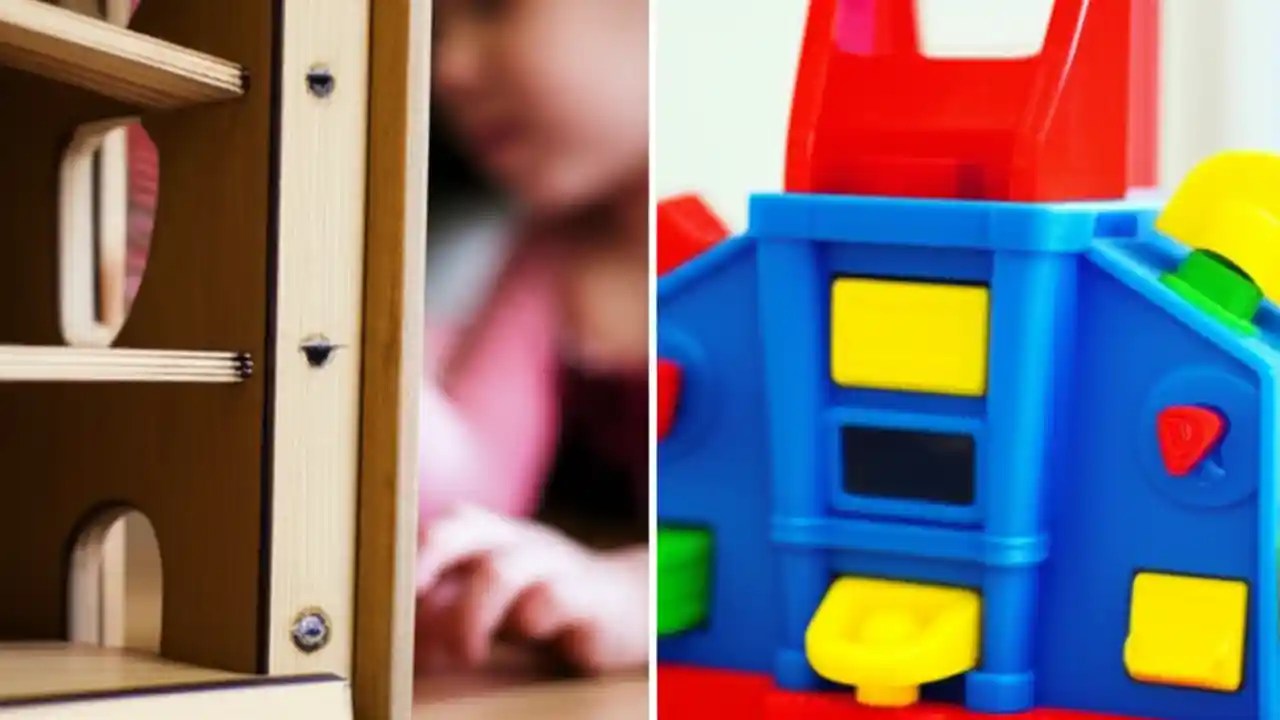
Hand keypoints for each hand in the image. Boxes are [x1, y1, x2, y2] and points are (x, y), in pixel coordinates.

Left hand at [415, 503, 647, 672]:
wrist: (633, 607)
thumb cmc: (547, 605)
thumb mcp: (493, 602)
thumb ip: (447, 609)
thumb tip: (394, 631)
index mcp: (493, 538)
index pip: (441, 526)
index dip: (409, 557)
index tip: (386, 598)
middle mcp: (519, 542)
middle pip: (461, 528)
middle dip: (427, 564)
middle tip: (410, 615)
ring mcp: (555, 564)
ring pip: (500, 569)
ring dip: (470, 617)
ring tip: (467, 653)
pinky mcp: (588, 595)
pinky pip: (551, 599)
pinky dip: (531, 620)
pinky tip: (533, 638)